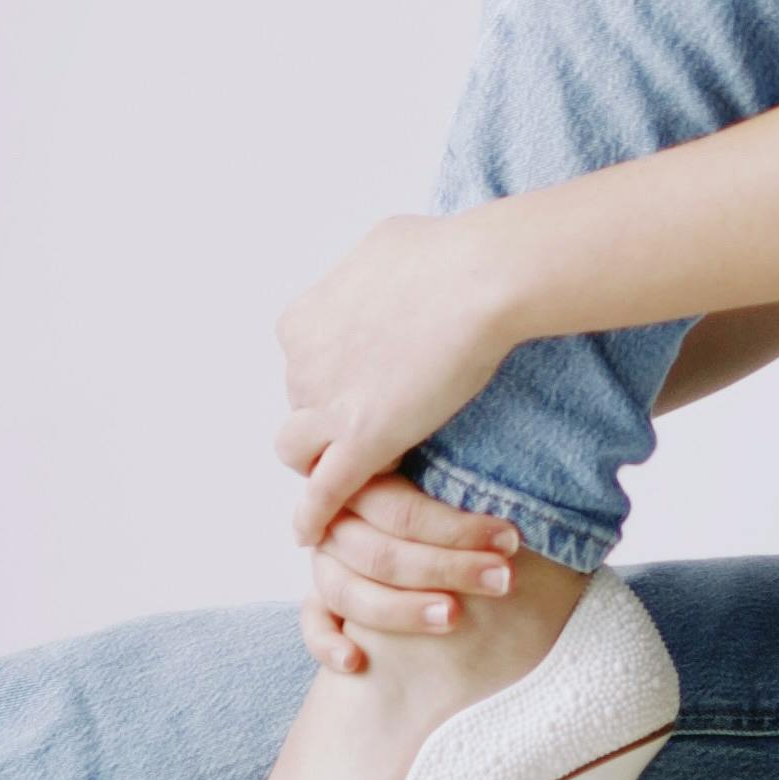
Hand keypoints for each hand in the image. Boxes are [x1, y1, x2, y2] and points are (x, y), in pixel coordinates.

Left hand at [271, 208, 525, 555]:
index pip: (302, 365)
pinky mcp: (361, 442)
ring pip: (297, 451)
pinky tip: (310, 534)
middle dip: (328, 419)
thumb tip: (380, 271)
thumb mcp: (385, 245)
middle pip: (302, 407)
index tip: (365, 385)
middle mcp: (302, 362)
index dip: (333, 380)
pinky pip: (323, 492)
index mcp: (302, 320)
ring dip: (319, 462)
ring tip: (352, 473)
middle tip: (375, 425)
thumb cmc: (446, 252)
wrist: (480, 278)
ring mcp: (328, 405)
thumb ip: (370, 275)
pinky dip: (313, 516)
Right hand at [298, 470, 525, 676]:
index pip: (403, 511)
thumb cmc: (457, 515)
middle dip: (447, 568)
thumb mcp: (456, 486)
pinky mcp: (320, 603)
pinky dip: (328, 644)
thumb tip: (516, 509)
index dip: (457, 529)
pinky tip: (355, 661)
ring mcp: (326, 564)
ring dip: (401, 610)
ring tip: (452, 617)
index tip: (509, 541)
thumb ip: (469, 486)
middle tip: (501, 579)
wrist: (419, 538)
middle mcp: (341, 522)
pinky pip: (313, 624)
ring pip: (348, 592)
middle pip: (382, 554)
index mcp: (368, 484)